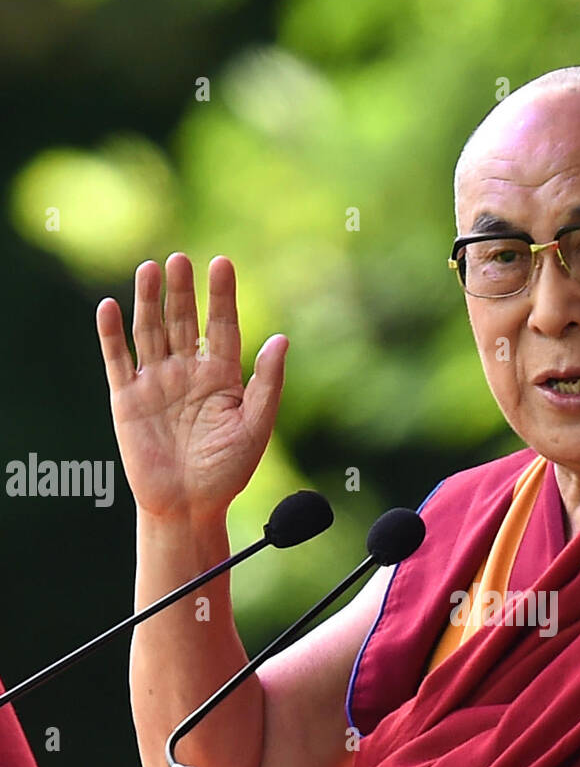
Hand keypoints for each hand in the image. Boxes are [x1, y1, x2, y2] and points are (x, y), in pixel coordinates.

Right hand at [96, 254, 287, 522]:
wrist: (188, 506)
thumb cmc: (226, 472)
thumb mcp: (255, 427)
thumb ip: (267, 383)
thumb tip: (282, 339)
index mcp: (222, 376)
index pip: (223, 326)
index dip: (222, 295)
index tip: (222, 263)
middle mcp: (188, 372)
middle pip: (184, 321)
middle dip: (182, 290)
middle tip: (181, 260)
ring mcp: (156, 382)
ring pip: (150, 331)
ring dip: (148, 301)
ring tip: (151, 269)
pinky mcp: (127, 398)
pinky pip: (118, 359)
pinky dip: (111, 333)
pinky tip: (110, 306)